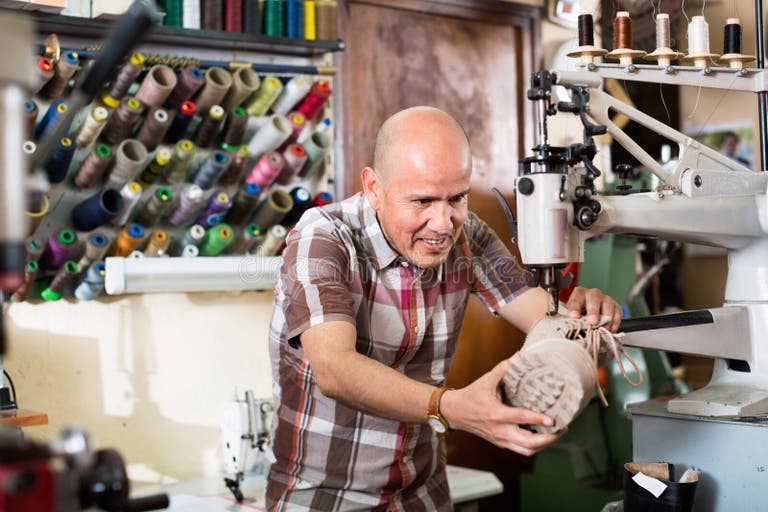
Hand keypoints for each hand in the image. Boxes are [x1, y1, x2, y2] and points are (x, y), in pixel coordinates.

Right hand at [440, 356, 564, 455]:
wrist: (455, 413)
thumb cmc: (471, 395)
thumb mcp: (486, 380)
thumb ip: (503, 369)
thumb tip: (519, 356)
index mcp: (496, 414)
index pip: (520, 419)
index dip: (538, 420)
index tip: (553, 419)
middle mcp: (500, 430)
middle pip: (528, 443)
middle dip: (548, 439)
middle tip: (562, 428)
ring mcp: (500, 439)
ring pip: (526, 450)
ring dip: (544, 445)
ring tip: (556, 433)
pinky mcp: (501, 443)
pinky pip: (521, 450)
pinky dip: (534, 445)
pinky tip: (543, 435)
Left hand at [564, 286, 621, 331]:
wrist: (588, 316)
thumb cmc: (577, 315)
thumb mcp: (567, 315)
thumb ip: (564, 317)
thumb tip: (555, 322)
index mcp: (579, 294)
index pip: (576, 299)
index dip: (575, 307)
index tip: (574, 316)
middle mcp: (593, 294)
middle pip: (594, 299)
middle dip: (593, 311)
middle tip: (592, 322)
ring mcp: (605, 299)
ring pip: (608, 306)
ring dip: (606, 319)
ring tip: (602, 330)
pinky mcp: (615, 306)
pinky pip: (617, 313)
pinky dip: (615, 323)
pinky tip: (610, 330)